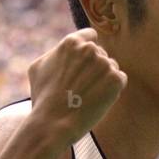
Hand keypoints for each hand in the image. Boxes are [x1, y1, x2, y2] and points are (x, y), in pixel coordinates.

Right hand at [28, 29, 126, 149]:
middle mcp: (90, 49)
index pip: (90, 36)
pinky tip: (98, 99)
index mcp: (72, 42)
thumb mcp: (38, 67)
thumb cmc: (43, 98)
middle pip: (101, 54)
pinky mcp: (116, 80)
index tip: (86, 64)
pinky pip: (120, 80)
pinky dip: (113, 90)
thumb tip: (62, 51)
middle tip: (82, 87)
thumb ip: (55, 54)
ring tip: (88, 95)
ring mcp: (104, 63)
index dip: (88, 51)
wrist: (55, 122)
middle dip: (95, 68)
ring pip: (111, 67)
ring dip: (104, 79)